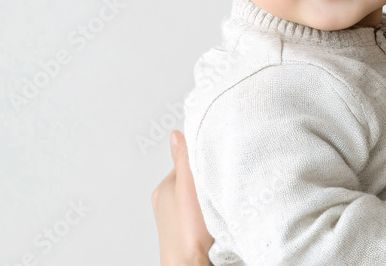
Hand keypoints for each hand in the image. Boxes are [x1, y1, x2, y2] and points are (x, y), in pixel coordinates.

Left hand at [151, 130, 213, 265]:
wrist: (191, 265)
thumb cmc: (186, 232)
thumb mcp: (187, 186)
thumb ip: (184, 159)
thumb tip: (176, 134)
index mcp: (164, 189)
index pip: (187, 163)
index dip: (204, 160)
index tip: (218, 161)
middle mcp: (168, 204)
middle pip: (193, 180)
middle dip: (208, 179)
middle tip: (221, 183)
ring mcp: (178, 220)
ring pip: (198, 198)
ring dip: (211, 197)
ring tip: (220, 201)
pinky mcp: (190, 233)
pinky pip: (202, 215)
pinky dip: (211, 213)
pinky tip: (219, 217)